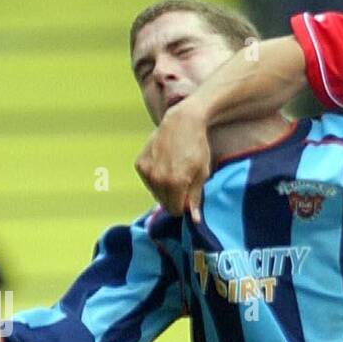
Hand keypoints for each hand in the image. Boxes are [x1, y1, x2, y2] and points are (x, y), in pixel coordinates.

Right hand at [135, 102, 211, 220]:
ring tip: (173, 170)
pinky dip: (155, 178)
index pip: (175, 210)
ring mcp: (146, 171)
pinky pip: (148, 182)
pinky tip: (164, 165)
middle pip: (164, 203)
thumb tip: (194, 220)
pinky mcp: (140, 164)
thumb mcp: (202, 173)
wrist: (182, 121)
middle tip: (183, 181)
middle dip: (174, 198)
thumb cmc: (197, 147)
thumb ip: (195, 198)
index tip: (189, 194)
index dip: (184, 205)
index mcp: (175, 184)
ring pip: (155, 193)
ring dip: (164, 189)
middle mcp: (157, 179)